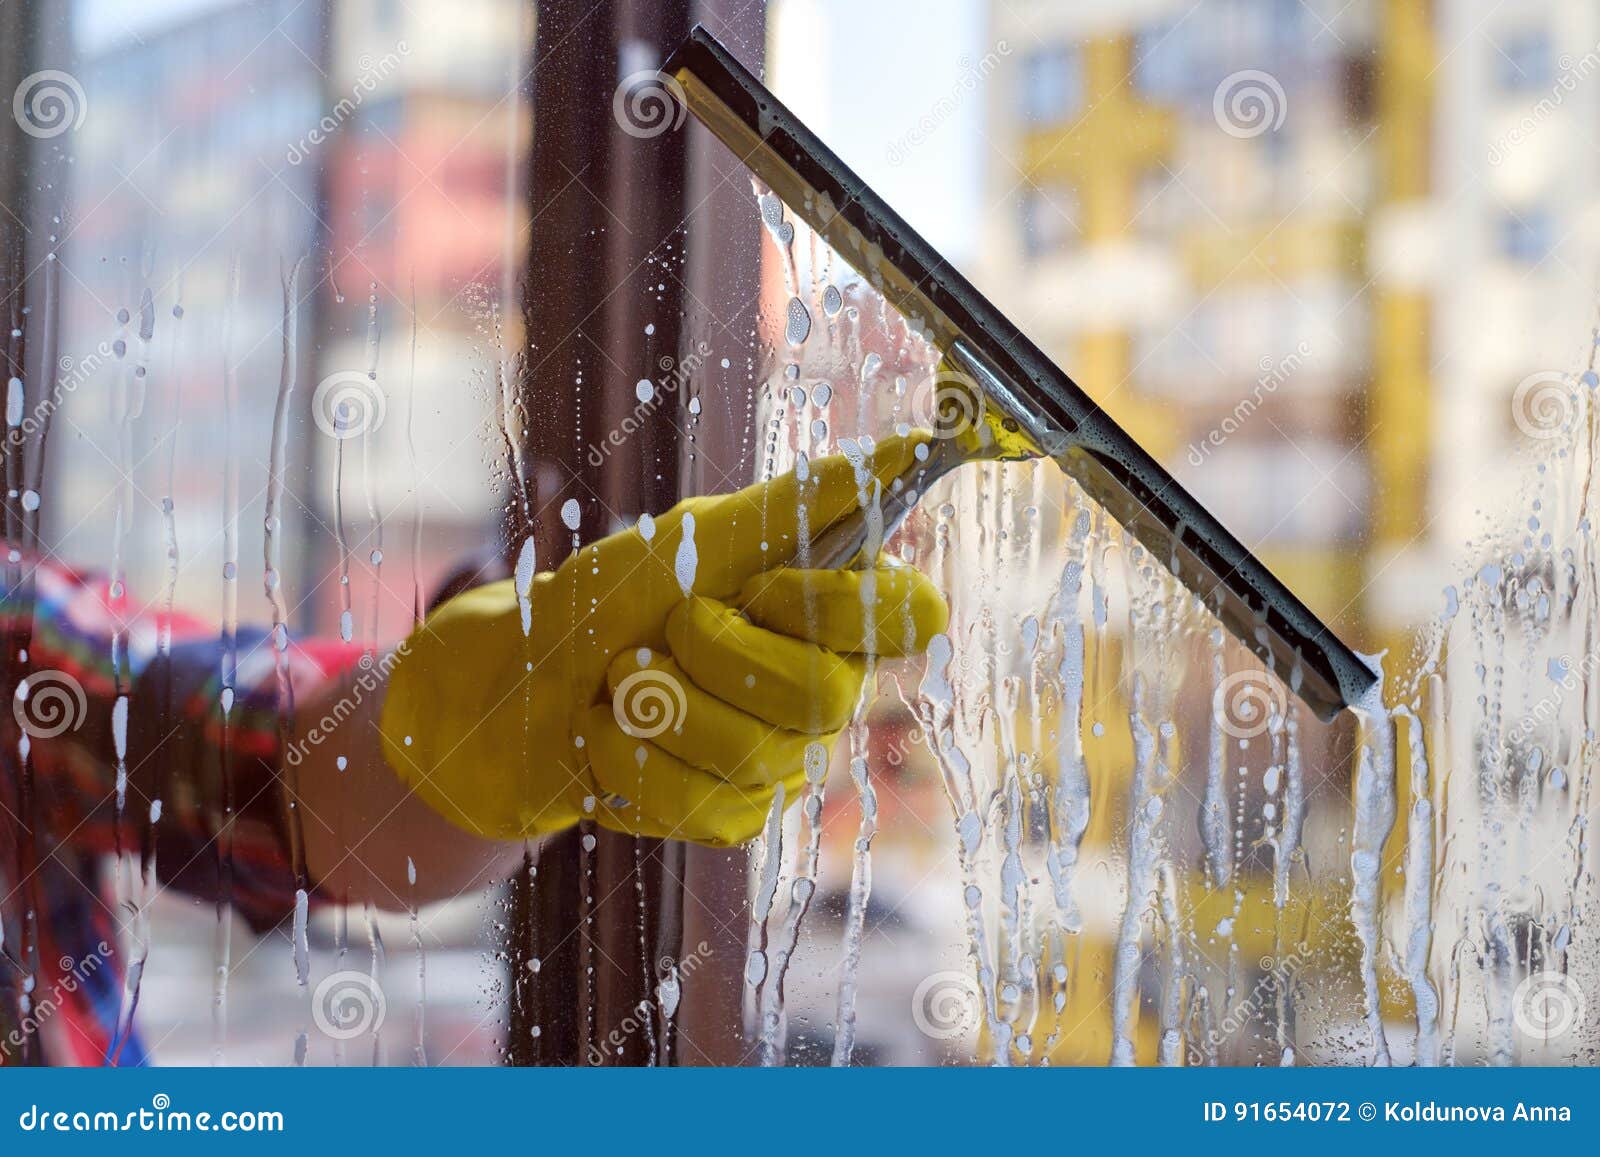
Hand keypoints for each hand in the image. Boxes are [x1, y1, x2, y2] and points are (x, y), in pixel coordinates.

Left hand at [378, 435, 947, 846]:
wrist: (509, 685)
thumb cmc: (604, 603)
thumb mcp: (692, 541)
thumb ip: (796, 505)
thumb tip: (905, 448)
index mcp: (824, 611)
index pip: (910, 614)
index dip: (842, 604)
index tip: (762, 586)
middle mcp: (820, 688)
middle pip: (826, 693)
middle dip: (717, 652)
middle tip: (665, 630)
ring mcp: (777, 759)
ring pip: (755, 751)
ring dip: (658, 704)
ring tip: (620, 682)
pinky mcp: (728, 817)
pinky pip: (703, 800)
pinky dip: (631, 756)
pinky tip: (607, 733)